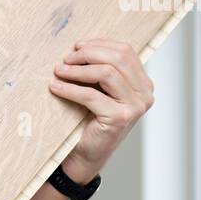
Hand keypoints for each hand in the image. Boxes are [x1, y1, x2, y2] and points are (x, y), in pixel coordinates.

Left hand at [48, 38, 154, 182]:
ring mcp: (135, 107)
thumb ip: (100, 70)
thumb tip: (79, 46)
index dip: (99, 44)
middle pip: (117, 58)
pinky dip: (71, 89)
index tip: (76, 46)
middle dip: (88, 54)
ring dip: (78, 70)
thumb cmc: (89, 121)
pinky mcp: (120, 118)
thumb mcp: (99, 91)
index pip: (125, 51)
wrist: (85, 155)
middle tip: (66, 59)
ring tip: (59, 71)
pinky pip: (92, 95)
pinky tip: (56, 87)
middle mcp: (144, 94)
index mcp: (142, 83)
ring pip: (106, 73)